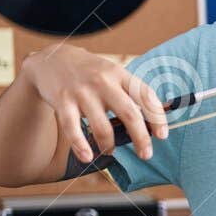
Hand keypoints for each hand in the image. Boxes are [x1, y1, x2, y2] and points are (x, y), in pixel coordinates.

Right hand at [22, 44, 168, 161]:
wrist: (52, 58)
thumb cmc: (91, 72)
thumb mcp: (113, 73)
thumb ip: (130, 93)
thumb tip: (153, 122)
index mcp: (120, 74)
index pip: (145, 96)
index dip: (157, 117)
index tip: (163, 136)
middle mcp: (103, 81)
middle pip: (129, 114)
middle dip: (141, 138)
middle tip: (146, 155)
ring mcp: (82, 92)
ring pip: (102, 127)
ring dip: (109, 145)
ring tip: (110, 151)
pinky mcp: (62, 101)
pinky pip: (72, 128)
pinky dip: (80, 146)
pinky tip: (87, 156)